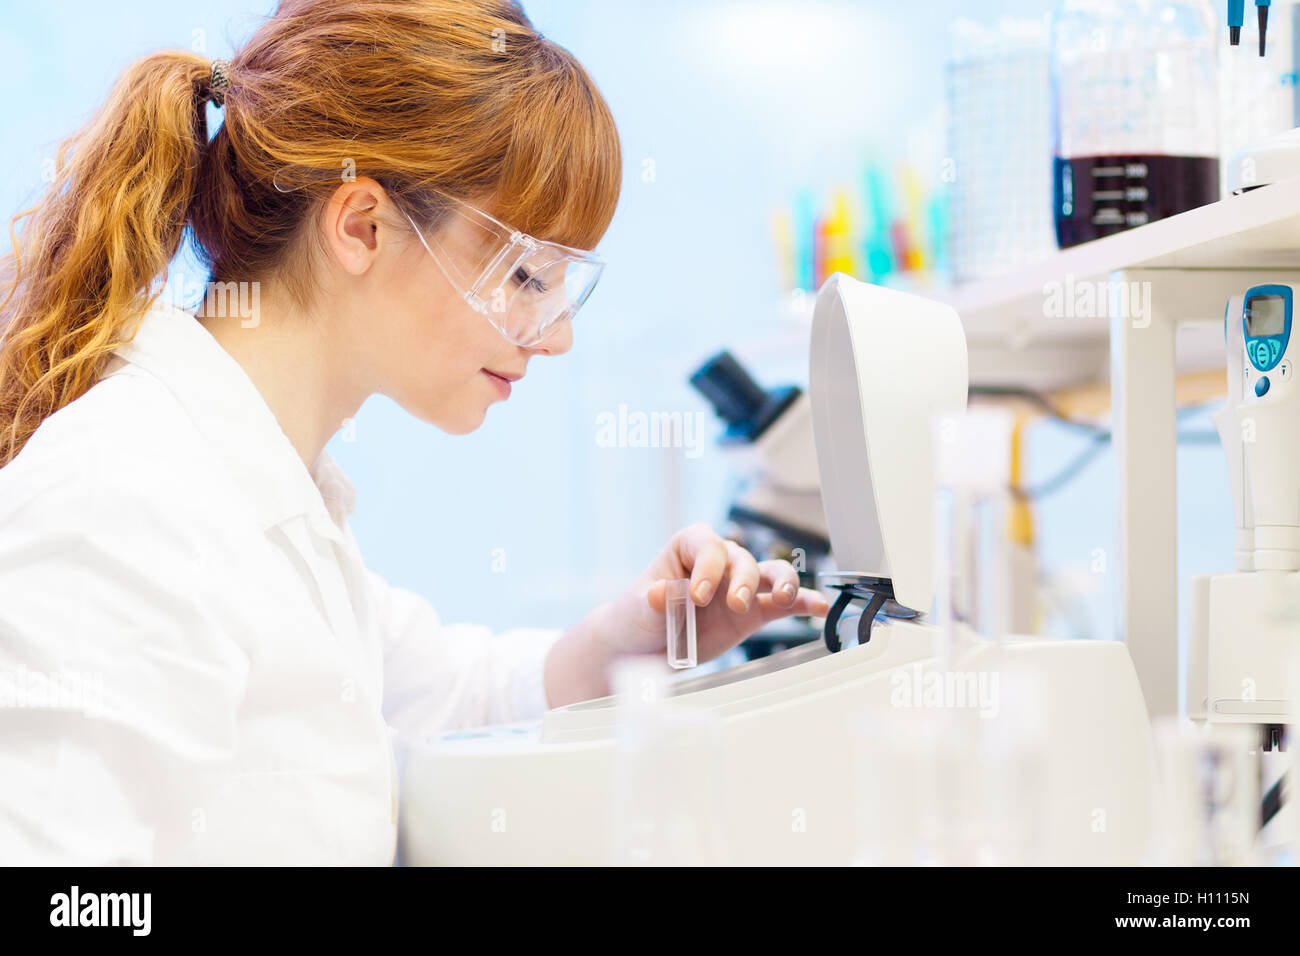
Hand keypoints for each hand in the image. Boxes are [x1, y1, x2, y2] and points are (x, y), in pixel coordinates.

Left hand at [601, 522, 830, 661]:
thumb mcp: (638, 608)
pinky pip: (782, 605)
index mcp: (688, 547)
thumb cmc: (639, 614)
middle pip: (742, 560)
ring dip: (781, 583)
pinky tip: (819, 607)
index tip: (698, 596)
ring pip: (769, 574)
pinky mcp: (752, 614)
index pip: (708, 546)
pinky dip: (802, 603)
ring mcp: (738, 586)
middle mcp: (719, 561)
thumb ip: (653, 600)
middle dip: (743, 581)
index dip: (708, 568)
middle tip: (735, 604)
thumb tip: (658, 593)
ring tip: (783, 598)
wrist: (644, 645)